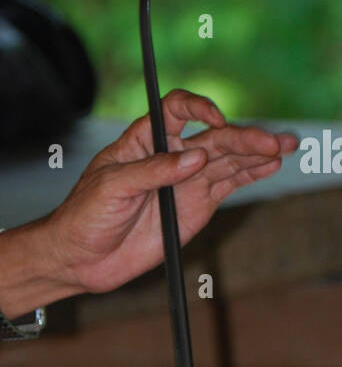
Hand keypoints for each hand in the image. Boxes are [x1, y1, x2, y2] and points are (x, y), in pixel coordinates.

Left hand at [45, 90, 298, 294]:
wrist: (81, 257)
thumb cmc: (85, 214)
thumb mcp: (113, 187)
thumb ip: (154, 171)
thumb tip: (197, 157)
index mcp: (144, 139)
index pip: (175, 109)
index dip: (198, 109)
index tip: (214, 121)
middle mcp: (170, 155)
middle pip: (214, 136)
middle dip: (245, 137)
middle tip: (273, 143)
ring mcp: (186, 180)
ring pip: (228, 159)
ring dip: (257, 152)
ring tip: (286, 146)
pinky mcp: (196, 205)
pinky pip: (228, 184)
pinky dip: (251, 175)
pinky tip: (271, 165)